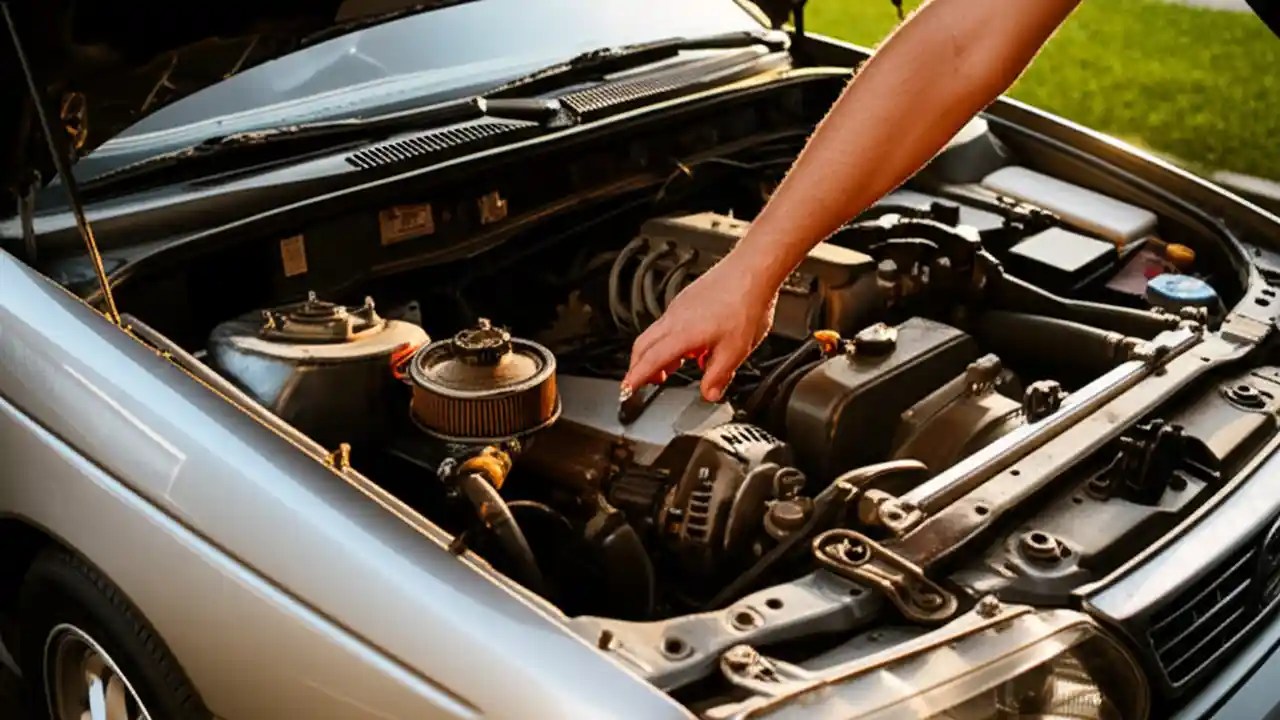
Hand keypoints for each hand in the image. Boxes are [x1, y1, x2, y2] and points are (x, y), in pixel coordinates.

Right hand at [622, 253, 778, 401]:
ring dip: (656, 355)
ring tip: (669, 370)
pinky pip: (668, 324)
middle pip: (642, 346)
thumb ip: (719, 376)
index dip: (635, 379)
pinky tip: (692, 348)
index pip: (649, 361)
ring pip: (655, 334)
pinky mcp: (687, 300)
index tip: (626, 390)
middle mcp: (674, 319)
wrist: (752, 271)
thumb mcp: (736, 351)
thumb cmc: (745, 304)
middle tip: (641, 383)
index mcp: (682, 334)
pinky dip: (670, 341)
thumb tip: (710, 393)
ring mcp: (679, 307)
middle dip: (638, 367)